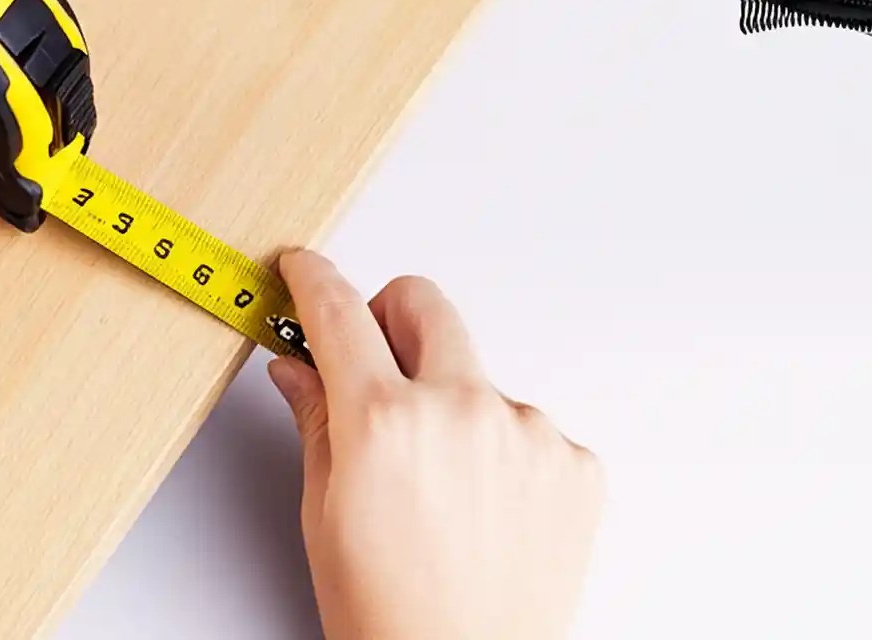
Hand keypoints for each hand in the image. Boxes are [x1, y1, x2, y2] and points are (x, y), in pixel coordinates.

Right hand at [269, 251, 603, 639]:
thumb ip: (316, 421)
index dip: (314, 278)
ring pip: (476, 373)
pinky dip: (499, 447)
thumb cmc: (388, 614)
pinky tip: (483, 504)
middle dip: (389, 316)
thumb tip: (298, 368)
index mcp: (385, 420)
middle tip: (374, 367)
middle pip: (424, 303)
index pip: (339, 312)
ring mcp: (528, 431)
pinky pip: (525, 423)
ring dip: (449, 399)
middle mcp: (462, 409)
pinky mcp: (573, 461)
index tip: (306, 267)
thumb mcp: (326, 513)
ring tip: (439, 482)